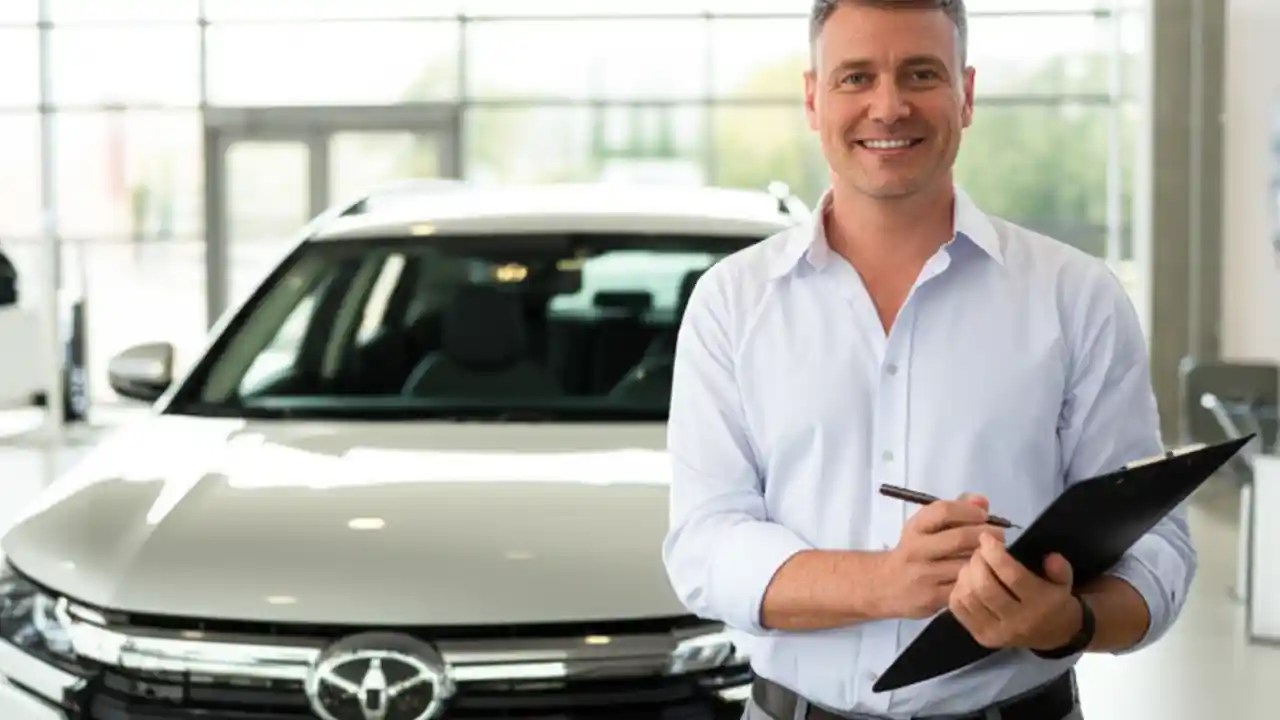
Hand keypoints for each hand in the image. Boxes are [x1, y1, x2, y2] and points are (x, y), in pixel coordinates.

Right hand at [877, 494, 1003, 618]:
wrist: (884, 586)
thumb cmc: (913, 551)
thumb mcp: (924, 527)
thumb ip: (954, 511)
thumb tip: (982, 501)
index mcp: (915, 528)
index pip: (943, 511)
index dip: (969, 510)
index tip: (983, 515)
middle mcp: (916, 550)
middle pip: (959, 538)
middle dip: (986, 534)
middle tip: (999, 536)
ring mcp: (924, 575)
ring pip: (966, 564)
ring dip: (986, 558)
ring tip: (994, 555)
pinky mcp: (932, 598)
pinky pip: (964, 587)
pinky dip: (978, 579)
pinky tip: (983, 576)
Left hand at [949, 534, 1082, 650]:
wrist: (1052, 637)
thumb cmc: (1054, 601)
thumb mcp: (1064, 582)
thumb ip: (1059, 569)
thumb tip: (1050, 557)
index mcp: (1040, 605)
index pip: (1012, 576)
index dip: (994, 553)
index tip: (986, 537)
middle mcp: (1017, 622)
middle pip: (984, 586)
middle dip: (977, 561)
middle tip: (980, 550)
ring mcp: (996, 633)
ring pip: (968, 596)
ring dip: (966, 573)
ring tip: (974, 564)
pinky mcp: (980, 637)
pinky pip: (958, 607)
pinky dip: (958, 588)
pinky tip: (968, 580)